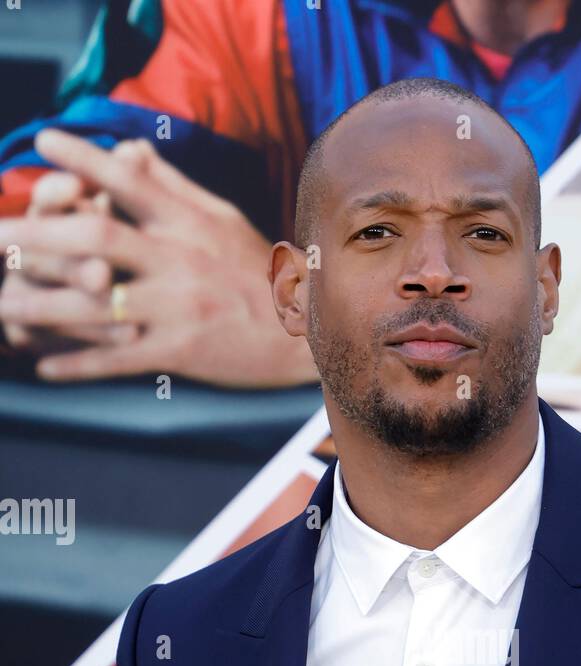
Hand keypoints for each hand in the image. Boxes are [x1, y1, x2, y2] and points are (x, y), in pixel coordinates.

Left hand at [0, 129, 317, 386]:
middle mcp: (179, 261)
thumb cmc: (262, 274)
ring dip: (43, 306)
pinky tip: (44, 365)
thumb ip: (172, 186)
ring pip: (99, 304)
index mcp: (187, 224)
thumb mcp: (223, 219)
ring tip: (3, 305)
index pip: (129, 181)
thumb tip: (129, 151)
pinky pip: (121, 357)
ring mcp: (178, 309)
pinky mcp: (182, 352)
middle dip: (39, 237)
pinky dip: (79, 364)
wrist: (307, 335)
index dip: (84, 158)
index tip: (43, 142)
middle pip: (97, 240)